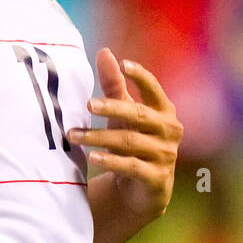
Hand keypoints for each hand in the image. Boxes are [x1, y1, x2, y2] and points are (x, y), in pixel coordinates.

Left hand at [68, 48, 182, 221]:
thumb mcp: (122, 114)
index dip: (141, 76)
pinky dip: (111, 161)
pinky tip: (93, 157)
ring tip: (74, 135)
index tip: (123, 64)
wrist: (139, 189)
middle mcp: (168, 130)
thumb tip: (105, 52)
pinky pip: (131, 166)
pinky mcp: (156, 178)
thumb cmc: (131, 142)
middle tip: (88, 104)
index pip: (154, 89)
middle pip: (138, 114)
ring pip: (129, 141)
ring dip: (99, 137)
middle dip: (112, 108)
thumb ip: (115, 85)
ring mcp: (165, 155)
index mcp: (164, 111)